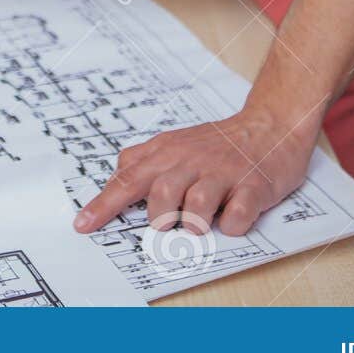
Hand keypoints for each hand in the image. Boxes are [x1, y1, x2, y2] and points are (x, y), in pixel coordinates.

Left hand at [73, 108, 320, 236]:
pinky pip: (237, 217)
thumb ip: (143, 160)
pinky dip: (232, 225)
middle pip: (160, 196)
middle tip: (172, 220)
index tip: (83, 226)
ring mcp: (224, 174)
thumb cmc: (218, 143)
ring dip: (195, 224)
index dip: (104, 205)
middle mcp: (193, 161)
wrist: (270, 126)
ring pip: (196, 208)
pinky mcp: (254, 187)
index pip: (128, 180)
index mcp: (169, 153)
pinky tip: (233, 216)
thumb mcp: (174, 143)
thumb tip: (114, 177)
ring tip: (202, 220)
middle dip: (161, 218)